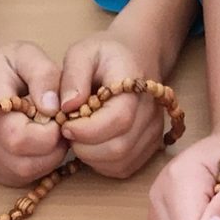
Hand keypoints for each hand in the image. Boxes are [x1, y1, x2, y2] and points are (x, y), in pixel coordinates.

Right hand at [0, 39, 65, 186]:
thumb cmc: (1, 65)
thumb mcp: (26, 54)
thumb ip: (44, 76)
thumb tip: (55, 108)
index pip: (19, 138)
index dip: (50, 133)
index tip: (59, 115)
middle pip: (24, 164)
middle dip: (53, 148)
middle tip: (57, 125)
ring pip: (23, 175)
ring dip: (47, 158)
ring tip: (47, 131)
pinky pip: (18, 178)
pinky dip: (35, 165)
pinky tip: (35, 143)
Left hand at [57, 31, 166, 178]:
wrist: (138, 56)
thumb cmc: (107, 54)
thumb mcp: (83, 52)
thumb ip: (72, 76)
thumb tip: (66, 106)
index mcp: (135, 85)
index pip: (118, 119)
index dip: (87, 130)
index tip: (64, 124)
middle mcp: (151, 111)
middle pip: (119, 147)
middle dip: (84, 147)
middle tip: (68, 132)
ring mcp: (154, 131)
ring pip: (121, 162)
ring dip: (91, 157)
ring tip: (79, 137)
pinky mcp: (151, 146)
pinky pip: (124, 168)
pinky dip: (102, 163)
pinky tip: (92, 145)